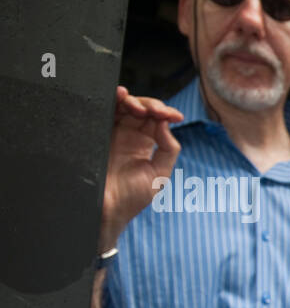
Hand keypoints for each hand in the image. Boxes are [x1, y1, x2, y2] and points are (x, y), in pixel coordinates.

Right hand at [101, 86, 183, 250]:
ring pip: (124, 106)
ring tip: (140, 108)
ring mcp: (112, 133)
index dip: (167, 113)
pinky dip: (113, 99)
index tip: (176, 116)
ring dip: (134, 101)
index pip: (157, 120)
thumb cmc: (132, 198)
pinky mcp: (96, 133)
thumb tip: (165, 123)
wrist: (106, 211)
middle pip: (142, 108)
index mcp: (145, 143)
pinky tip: (121, 96)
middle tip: (158, 112)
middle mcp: (129, 135)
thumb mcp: (159, 175)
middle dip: (152, 105)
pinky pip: (104, 110)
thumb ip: (168, 149)